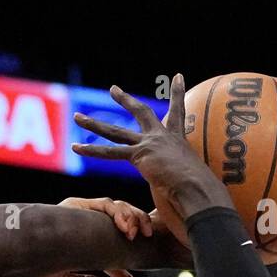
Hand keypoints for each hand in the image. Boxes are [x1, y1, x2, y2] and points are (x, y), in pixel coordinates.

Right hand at [36, 196, 151, 276]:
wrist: (15, 252)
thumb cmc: (34, 265)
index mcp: (85, 244)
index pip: (112, 256)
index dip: (125, 272)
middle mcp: (86, 225)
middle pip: (121, 226)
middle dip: (138, 234)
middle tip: (145, 247)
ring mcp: (83, 213)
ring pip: (119, 211)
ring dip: (133, 220)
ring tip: (134, 235)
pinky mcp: (79, 204)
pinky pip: (106, 203)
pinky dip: (120, 213)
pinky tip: (125, 228)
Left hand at [71, 74, 232, 241]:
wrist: (197, 189)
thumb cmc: (200, 191)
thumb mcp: (193, 180)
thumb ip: (185, 182)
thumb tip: (190, 200)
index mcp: (177, 140)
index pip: (177, 113)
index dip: (177, 94)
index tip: (177, 76)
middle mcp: (162, 137)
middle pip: (141, 112)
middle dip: (125, 100)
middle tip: (113, 89)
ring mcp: (150, 144)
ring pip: (115, 132)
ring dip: (93, 124)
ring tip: (77, 117)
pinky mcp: (140, 156)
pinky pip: (110, 153)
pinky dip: (92, 150)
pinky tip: (75, 147)